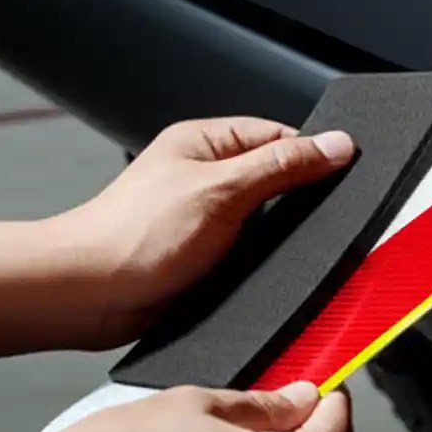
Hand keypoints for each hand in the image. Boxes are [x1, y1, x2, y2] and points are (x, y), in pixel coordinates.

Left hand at [53, 117, 355, 347]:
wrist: (89, 296)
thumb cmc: (134, 235)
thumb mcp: (223, 190)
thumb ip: (283, 166)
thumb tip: (335, 145)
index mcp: (205, 142)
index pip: (278, 135)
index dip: (311, 153)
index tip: (342, 171)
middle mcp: (204, 176)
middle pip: (275, 177)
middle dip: (297, 199)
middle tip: (317, 216)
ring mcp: (204, 218)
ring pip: (265, 220)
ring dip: (277, 236)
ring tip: (282, 248)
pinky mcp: (204, 257)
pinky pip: (249, 253)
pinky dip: (262, 263)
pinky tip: (266, 272)